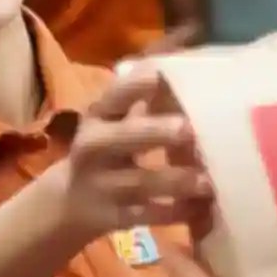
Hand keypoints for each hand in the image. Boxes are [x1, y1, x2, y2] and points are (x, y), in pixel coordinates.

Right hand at [48, 65, 212, 240]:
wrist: (69, 201)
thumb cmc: (106, 148)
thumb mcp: (114, 120)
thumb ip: (142, 97)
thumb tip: (184, 59)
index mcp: (98, 116)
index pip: (115, 95)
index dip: (137, 85)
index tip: (164, 76)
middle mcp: (93, 147)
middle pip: (122, 138)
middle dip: (154, 132)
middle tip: (188, 129)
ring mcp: (100, 184)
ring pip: (138, 182)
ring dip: (175, 181)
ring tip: (207, 181)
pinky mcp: (111, 217)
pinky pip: (145, 215)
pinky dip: (174, 213)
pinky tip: (199, 208)